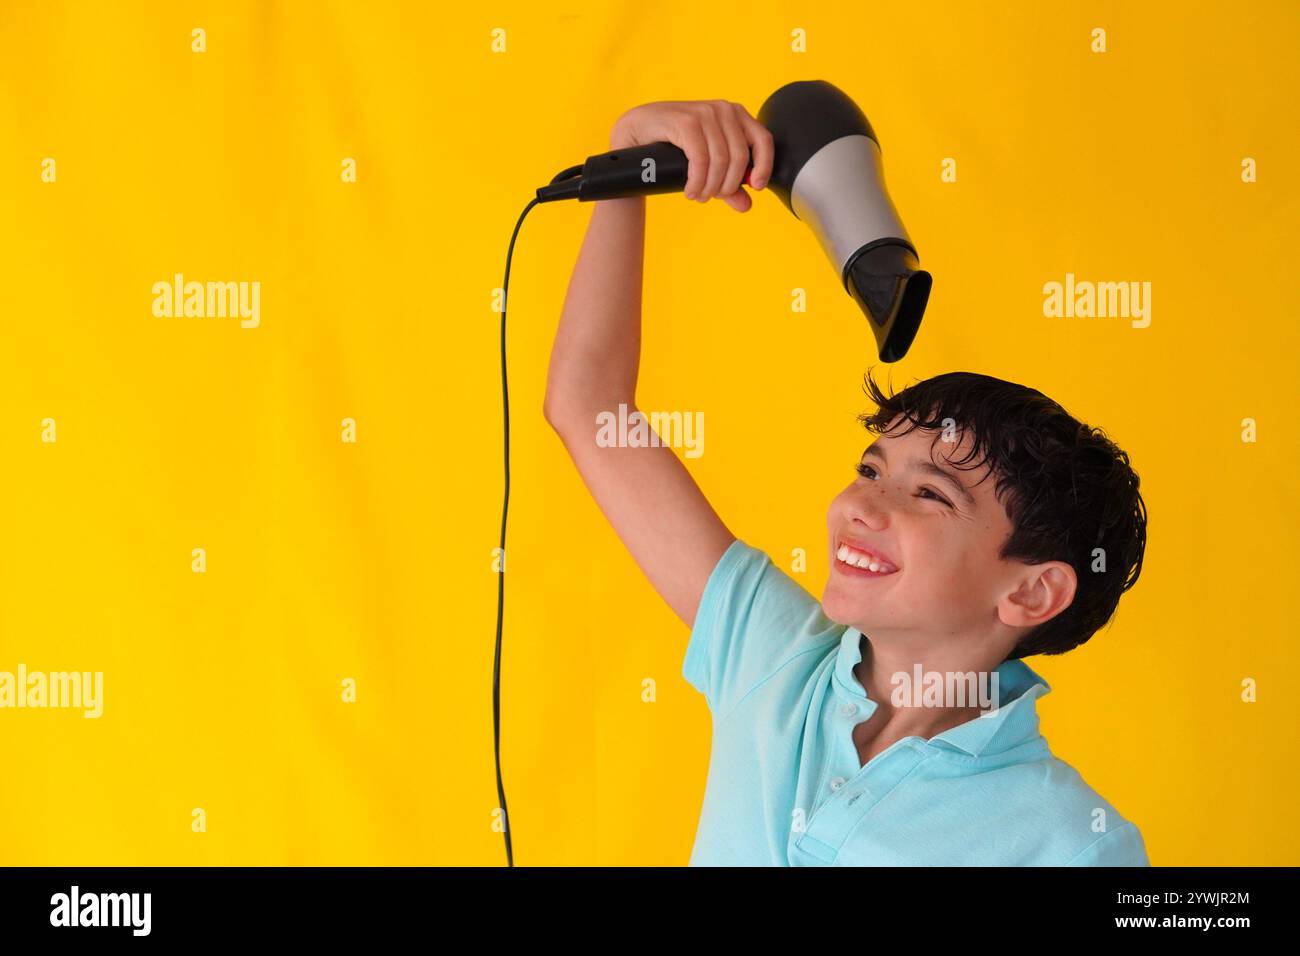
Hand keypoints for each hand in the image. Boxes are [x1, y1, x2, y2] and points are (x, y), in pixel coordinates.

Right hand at [609, 99, 774, 212]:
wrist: (637, 131)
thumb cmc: (674, 147)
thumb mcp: (707, 166)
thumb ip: (729, 185)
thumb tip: (747, 205)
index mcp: (736, 115)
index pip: (764, 140)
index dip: (764, 166)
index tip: (756, 187)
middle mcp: (723, 110)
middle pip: (740, 157)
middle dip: (727, 185)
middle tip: (711, 197)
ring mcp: (705, 113)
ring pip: (721, 161)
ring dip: (710, 187)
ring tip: (698, 195)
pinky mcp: (686, 122)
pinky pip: (701, 159)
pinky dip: (697, 181)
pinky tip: (691, 190)